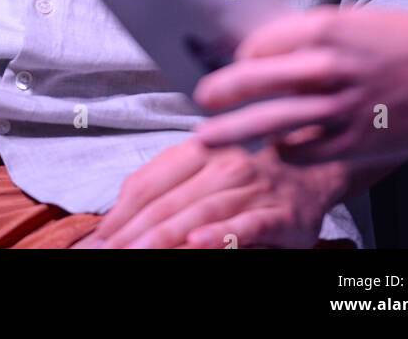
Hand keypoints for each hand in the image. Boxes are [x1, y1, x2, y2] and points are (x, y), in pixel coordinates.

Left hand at [83, 136, 342, 248]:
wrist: (314, 168)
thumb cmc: (250, 175)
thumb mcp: (202, 171)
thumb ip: (160, 189)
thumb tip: (109, 224)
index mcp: (195, 152)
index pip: (146, 185)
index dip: (117, 216)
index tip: (93, 243)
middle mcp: (220, 164)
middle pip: (166, 202)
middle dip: (132, 234)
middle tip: (106, 255)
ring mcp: (251, 188)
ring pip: (200, 213)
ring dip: (165, 236)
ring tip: (138, 252)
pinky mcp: (278, 214)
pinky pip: (246, 225)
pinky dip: (222, 234)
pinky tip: (200, 243)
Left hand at [191, 5, 407, 164]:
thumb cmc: (402, 39)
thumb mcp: (350, 21)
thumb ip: (308, 36)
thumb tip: (267, 49)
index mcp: (322, 30)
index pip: (259, 46)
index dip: (240, 58)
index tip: (233, 65)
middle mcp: (325, 68)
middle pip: (254, 82)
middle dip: (220, 93)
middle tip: (201, 100)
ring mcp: (338, 107)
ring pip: (271, 122)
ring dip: (235, 131)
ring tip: (209, 137)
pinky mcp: (353, 140)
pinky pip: (304, 151)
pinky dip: (285, 152)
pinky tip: (278, 149)